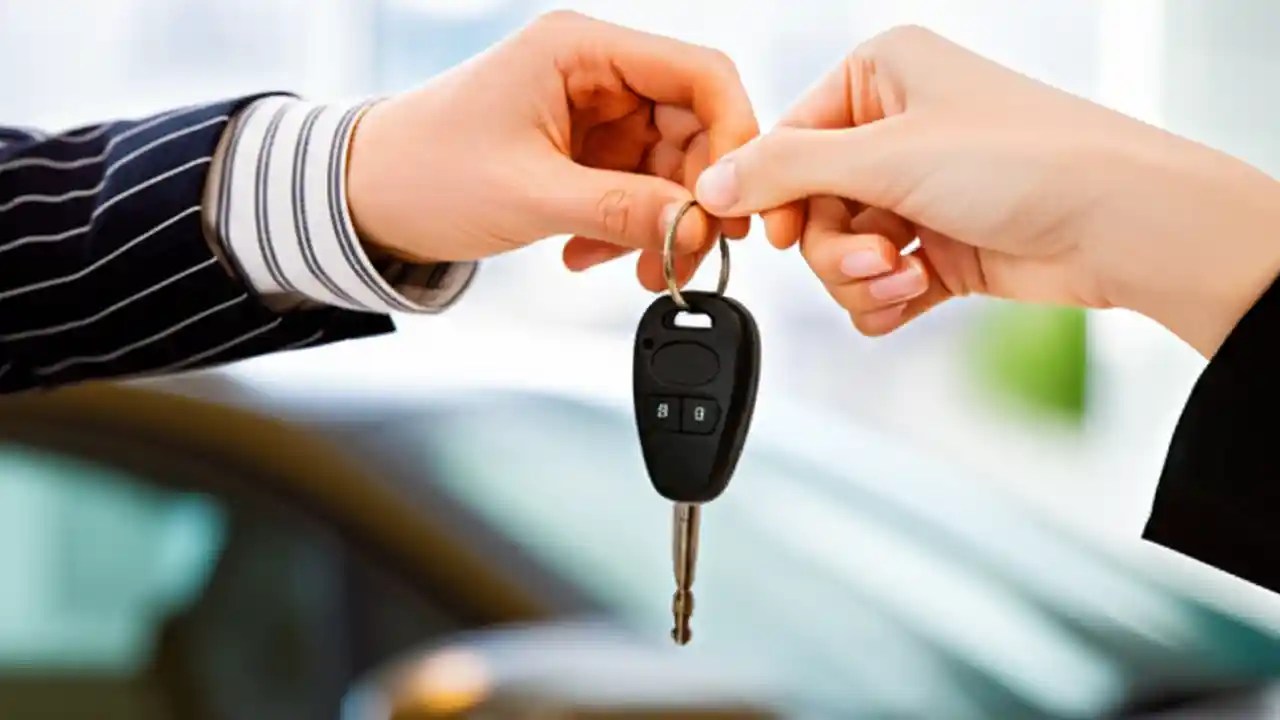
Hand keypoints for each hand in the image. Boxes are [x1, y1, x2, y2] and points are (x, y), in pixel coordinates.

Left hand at [346, 10, 757, 290]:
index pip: (698, 73)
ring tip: (640, 269)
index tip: (733, 202)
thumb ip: (621, 209)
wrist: (365, 201)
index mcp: (581, 49)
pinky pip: (634, 190)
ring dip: (662, 224)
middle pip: (692, 127)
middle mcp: (594, 73)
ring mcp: (590, 113)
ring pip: (668, 167)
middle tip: (686, 256)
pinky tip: (589, 254)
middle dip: (693, 198)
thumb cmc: (424, 172)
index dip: (733, 135)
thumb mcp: (529, 195)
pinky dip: (628, 229)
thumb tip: (699, 226)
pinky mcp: (580, 152)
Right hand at [693, 26, 1279, 356]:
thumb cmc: (1023, 160)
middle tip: (878, 258)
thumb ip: (785, 172)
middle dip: (837, 247)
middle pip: (814, 206)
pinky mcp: (941, 247)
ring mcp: (920, 192)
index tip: (783, 234)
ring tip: (908, 277)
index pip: (789, 140)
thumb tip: (709, 185)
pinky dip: (885, 299)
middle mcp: (899, 130)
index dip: (779, 194)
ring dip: (864, 277)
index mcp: (883, 76)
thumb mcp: (885, 155)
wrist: (1120, 222)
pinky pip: (877, 283)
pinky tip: (912, 298)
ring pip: (842, 251)